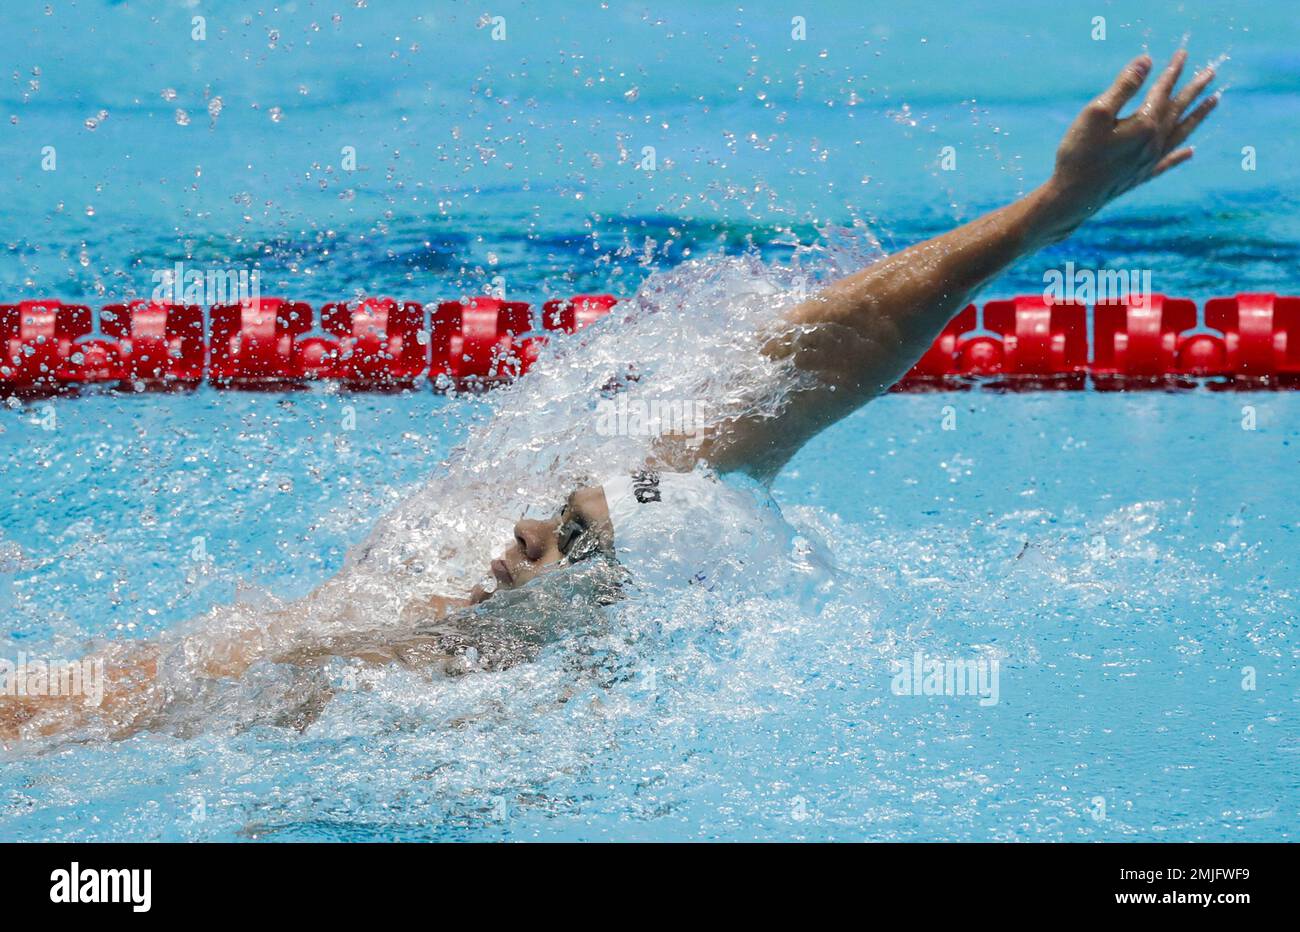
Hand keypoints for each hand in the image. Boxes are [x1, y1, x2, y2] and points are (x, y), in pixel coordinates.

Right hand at [1044, 50, 1217, 234]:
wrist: (1072, 198)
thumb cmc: (1079, 154)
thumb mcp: (1096, 113)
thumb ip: (1123, 86)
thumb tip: (1147, 61)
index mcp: (1145, 124)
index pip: (1163, 91)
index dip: (1173, 71)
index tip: (1183, 53)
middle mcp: (1154, 142)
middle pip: (1178, 109)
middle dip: (1195, 89)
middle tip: (1212, 72)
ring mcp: (1149, 161)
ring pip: (1181, 133)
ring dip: (1197, 116)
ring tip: (1214, 101)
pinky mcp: (1140, 177)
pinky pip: (1168, 163)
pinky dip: (1180, 155)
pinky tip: (1190, 152)